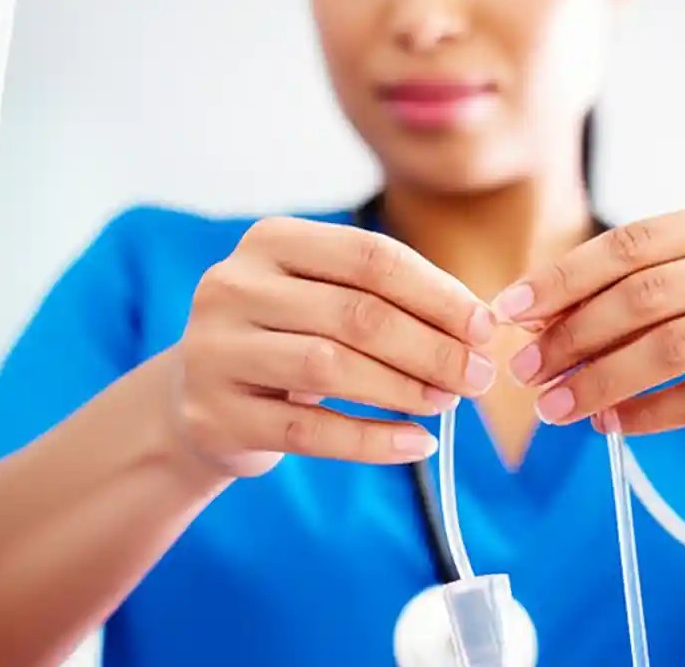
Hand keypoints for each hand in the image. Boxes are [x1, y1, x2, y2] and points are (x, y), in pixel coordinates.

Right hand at [173, 217, 498, 476]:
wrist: (199, 397)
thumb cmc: (285, 339)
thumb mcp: (322, 300)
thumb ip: (388, 300)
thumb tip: (479, 325)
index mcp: (268, 241)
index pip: (369, 258)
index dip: (436, 293)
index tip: (485, 328)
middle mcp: (233, 287)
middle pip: (355, 314)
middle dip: (431, 348)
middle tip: (478, 375)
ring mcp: (215, 351)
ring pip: (329, 367)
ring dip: (403, 389)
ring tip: (448, 403)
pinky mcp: (215, 415)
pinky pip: (308, 432)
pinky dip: (372, 440)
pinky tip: (417, 443)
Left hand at [492, 195, 684, 442]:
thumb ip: (644, 286)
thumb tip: (537, 321)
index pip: (630, 242)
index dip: (561, 278)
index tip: (508, 312)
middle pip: (645, 294)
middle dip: (571, 335)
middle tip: (525, 371)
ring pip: (673, 347)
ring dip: (600, 381)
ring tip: (554, 409)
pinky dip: (650, 414)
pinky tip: (610, 426)